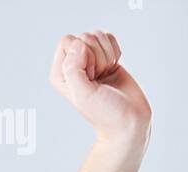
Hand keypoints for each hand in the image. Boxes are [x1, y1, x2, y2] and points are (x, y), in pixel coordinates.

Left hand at [51, 31, 150, 147]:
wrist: (127, 119)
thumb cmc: (104, 112)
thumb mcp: (83, 94)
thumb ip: (73, 68)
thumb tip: (78, 43)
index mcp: (60, 73)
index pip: (67, 41)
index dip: (82, 54)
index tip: (90, 76)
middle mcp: (72, 65)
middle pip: (84, 36)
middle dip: (97, 55)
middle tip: (99, 78)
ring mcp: (90, 60)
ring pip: (98, 35)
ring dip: (107, 55)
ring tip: (106, 75)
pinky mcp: (105, 57)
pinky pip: (110, 38)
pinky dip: (115, 51)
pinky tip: (113, 68)